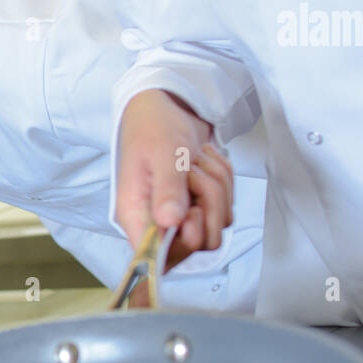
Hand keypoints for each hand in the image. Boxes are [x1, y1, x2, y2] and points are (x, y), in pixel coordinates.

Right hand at [114, 89, 234, 268]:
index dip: (181, 242)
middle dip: (208, 205)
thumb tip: (169, 222)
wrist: (166, 108)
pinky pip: (227, 207)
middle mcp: (156, 222)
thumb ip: (167, 189)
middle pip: (198, 244)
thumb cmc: (153, 127)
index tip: (191, 213)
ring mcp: (180, 216)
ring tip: (195, 161)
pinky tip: (204, 162)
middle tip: (194, 174)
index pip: (156, 255)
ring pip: (217, 224)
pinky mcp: (199, 207)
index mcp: (136, 215)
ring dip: (217, 187)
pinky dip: (224, 181)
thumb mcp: (162, 153)